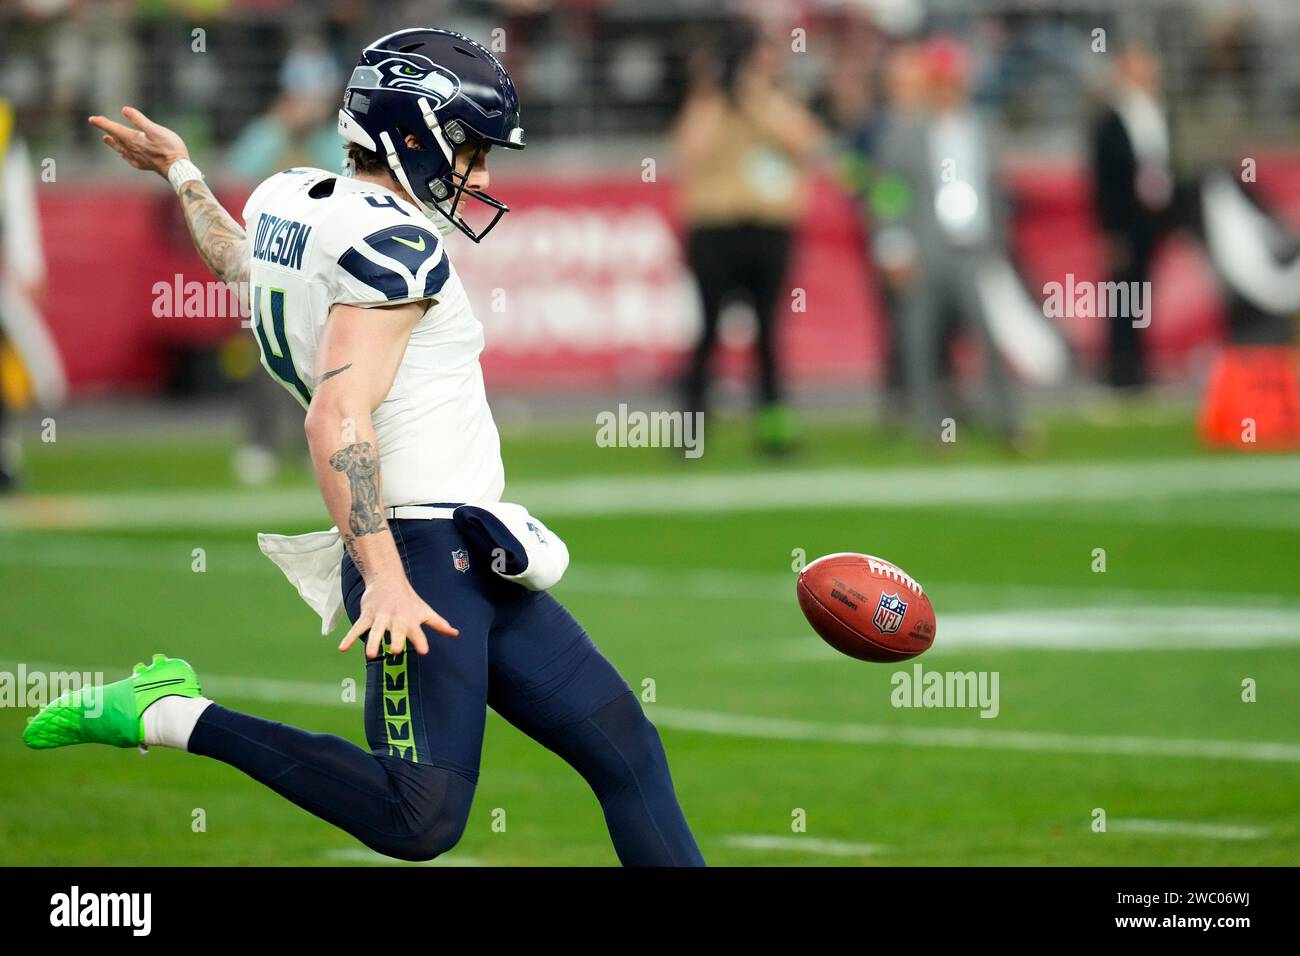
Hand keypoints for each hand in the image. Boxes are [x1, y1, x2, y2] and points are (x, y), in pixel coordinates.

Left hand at [88, 107, 188, 177]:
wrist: (178, 169)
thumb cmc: (169, 148)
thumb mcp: (155, 130)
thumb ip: (139, 120)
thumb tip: (124, 110)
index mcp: (133, 139)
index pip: (114, 129)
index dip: (103, 123)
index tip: (92, 119)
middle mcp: (132, 149)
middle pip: (116, 138)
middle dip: (107, 130)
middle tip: (97, 123)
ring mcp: (138, 158)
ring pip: (121, 149)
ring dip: (113, 143)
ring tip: (106, 139)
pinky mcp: (145, 165)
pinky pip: (129, 159)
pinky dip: (124, 154)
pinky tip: (124, 155)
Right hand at [339, 576, 458, 659]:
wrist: (388, 579)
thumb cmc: (409, 600)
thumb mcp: (425, 611)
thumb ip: (439, 624)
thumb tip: (456, 633)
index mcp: (411, 621)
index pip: (418, 632)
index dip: (421, 641)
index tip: (424, 650)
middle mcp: (396, 620)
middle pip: (396, 631)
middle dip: (395, 640)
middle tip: (395, 651)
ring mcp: (380, 617)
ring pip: (375, 631)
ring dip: (373, 642)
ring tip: (370, 655)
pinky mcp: (367, 615)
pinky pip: (357, 628)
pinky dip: (349, 638)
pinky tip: (342, 649)